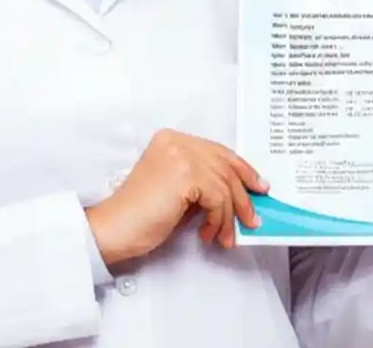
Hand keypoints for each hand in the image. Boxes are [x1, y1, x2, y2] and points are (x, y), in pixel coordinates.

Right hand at [85, 129, 268, 265]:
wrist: (117, 227)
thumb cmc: (141, 213)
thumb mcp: (176, 188)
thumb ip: (202, 181)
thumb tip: (237, 192)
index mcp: (171, 139)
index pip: (217, 151)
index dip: (241, 169)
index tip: (256, 184)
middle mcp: (175, 142)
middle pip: (226, 165)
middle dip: (243, 195)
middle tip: (252, 216)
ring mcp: (180, 156)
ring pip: (225, 185)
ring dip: (229, 215)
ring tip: (225, 234)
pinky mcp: (184, 175)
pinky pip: (218, 198)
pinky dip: (219, 220)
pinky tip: (208, 232)